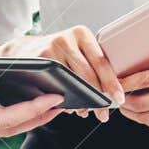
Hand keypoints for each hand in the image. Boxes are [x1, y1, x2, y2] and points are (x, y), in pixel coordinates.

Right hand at [6, 26, 123, 122]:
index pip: (100, 61)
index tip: (119, 98)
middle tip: (103, 114)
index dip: (111, 82)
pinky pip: (56, 86)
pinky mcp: (38, 62)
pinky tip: (70, 107)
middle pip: (87, 74)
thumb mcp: (78, 49)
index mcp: (81, 34)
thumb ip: (93, 63)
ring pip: (72, 82)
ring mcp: (50, 50)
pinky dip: (65, 100)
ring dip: (81, 102)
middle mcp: (66, 39)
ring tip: (86, 112)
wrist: (29, 49)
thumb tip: (112, 92)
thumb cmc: (61, 53)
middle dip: (97, 98)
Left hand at [117, 36, 148, 128]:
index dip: (124, 82)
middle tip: (114, 94)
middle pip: (141, 103)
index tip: (113, 79)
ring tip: (122, 104)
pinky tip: (138, 113)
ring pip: (147, 117)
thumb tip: (147, 31)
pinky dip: (143, 120)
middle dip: (122, 100)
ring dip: (129, 113)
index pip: (143, 80)